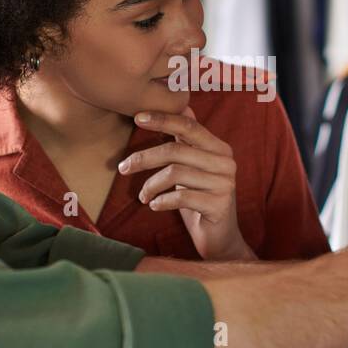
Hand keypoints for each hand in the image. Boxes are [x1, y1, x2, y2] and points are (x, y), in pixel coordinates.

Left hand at [119, 106, 255, 261]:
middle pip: (176, 150)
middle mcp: (225, 162)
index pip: (188, 126)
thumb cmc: (200, 200)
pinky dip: (162, 200)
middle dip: (144, 158)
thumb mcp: (193, 168)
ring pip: (175, 173)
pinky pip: (181, 197)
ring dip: (150, 185)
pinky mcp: (219, 205)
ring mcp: (224, 184)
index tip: (137, 118)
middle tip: (122, 168)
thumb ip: (188, 142)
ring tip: (142, 196)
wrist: (220, 238)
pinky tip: (154, 206)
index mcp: (219, 148)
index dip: (162, 119)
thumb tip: (184, 108)